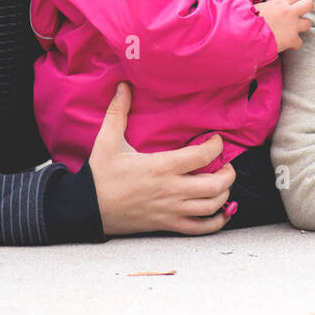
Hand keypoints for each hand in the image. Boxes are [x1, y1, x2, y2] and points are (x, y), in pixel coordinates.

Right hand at [89, 83, 236, 235]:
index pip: (201, 156)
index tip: (217, 139)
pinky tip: (221, 213)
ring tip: (222, 183)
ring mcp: (170, 210)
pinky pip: (199, 229)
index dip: (216, 146)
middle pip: (215, 184)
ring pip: (211, 206)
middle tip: (226, 164)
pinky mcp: (167, 225)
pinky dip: (215, 222)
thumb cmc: (100, 175)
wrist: (86, 209)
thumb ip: (118, 112)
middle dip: (228, 173)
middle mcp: (171, 190)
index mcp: (161, 166)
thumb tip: (123, 85)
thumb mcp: (107, 141)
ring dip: (224, 194)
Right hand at [253, 0, 312, 51]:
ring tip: (292, 32)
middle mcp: (289, 12)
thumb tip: (257, 5)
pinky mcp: (292, 39)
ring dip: (301, 28)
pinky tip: (286, 45)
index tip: (285, 9)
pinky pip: (300, 43)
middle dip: (305, 10)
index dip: (291, 4)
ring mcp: (293, 25)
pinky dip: (294, 45)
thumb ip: (265, 6)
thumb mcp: (255, 7)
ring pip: (308, 23)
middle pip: (309, 4)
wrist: (246, 34)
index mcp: (280, 2)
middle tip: (297, 17)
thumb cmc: (247, 20)